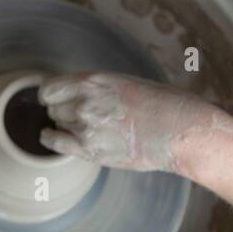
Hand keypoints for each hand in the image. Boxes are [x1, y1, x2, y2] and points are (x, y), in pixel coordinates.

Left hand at [38, 72, 232, 173]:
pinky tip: (52, 136)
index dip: (53, 93)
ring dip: (66, 124)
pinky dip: (51, 138)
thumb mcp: (127, 83)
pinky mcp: (91, 150)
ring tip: (86, 126)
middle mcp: (86, 102)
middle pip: (54, 107)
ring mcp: (86, 128)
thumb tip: (77, 92)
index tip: (57, 97)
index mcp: (95, 81)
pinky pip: (55, 143)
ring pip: (57, 123)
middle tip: (81, 114)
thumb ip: (98, 88)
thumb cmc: (163, 104)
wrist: (182, 131)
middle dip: (63, 109)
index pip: (51, 87)